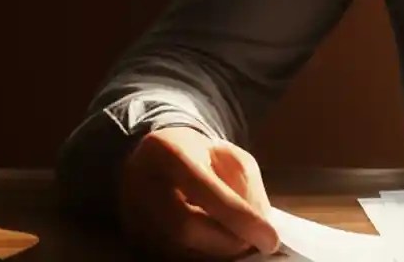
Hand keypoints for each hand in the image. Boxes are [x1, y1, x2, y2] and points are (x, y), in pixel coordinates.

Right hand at [119, 127, 280, 259]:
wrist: (152, 160)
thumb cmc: (199, 156)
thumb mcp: (230, 157)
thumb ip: (246, 187)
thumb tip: (258, 226)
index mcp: (168, 152)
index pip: (206, 192)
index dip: (240, 219)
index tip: (270, 240)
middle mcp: (141, 185)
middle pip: (185, 228)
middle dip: (228, 241)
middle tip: (255, 243)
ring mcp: (132, 216)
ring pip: (178, 249)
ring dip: (217, 252)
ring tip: (238, 241)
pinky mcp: (133, 239)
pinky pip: (172, 257)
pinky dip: (202, 256)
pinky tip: (217, 245)